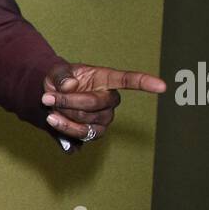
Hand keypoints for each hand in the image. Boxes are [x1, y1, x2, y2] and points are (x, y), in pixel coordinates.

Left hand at [41, 62, 166, 144]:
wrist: (48, 99)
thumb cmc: (57, 81)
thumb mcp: (55, 72)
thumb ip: (61, 76)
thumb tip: (70, 86)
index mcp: (106, 79)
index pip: (128, 80)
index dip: (145, 82)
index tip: (162, 86)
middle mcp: (109, 101)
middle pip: (95, 104)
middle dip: (68, 101)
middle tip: (46, 97)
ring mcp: (104, 120)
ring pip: (87, 122)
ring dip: (64, 117)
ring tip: (48, 109)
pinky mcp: (94, 135)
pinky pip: (81, 137)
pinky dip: (64, 130)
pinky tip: (54, 121)